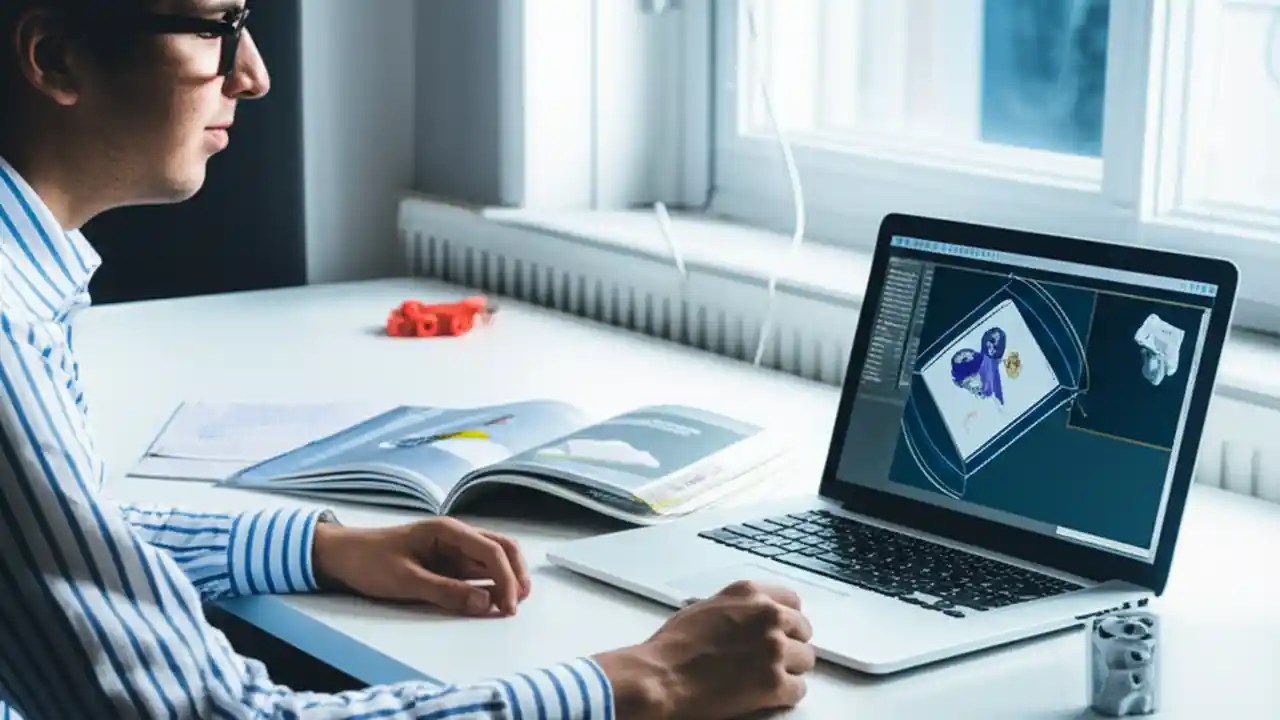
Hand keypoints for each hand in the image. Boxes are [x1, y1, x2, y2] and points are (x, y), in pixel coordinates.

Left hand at [311, 518, 531, 616]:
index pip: (492, 550)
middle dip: (516, 574)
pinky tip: (492, 601)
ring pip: (493, 559)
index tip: (507, 607)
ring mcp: (453, 549)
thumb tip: (486, 603)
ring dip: (506, 579)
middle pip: (502, 548)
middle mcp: (456, 536)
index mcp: (448, 530)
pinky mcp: (446, 563)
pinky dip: (490, 584)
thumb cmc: (368, 561)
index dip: (506, 579)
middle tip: (516, 605)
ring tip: (510, 605)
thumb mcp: (405, 580)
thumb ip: (446, 591)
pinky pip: (476, 571)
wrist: (340, 555)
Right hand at [594, 580, 815, 718]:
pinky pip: (799, 689)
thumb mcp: (709, 607)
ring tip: (766, 677)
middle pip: (803, 630)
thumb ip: (740, 607)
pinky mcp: (775, 683)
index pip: (792, 600)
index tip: (781, 629)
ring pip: (805, 660)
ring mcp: (774, 650)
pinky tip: (767, 695)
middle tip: (771, 657)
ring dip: (790, 669)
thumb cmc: (675, 645)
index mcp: (751, 594)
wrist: (662, 677)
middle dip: (790, 643)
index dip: (787, 618)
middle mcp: (768, 616)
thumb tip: (755, 616)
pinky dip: (785, 694)